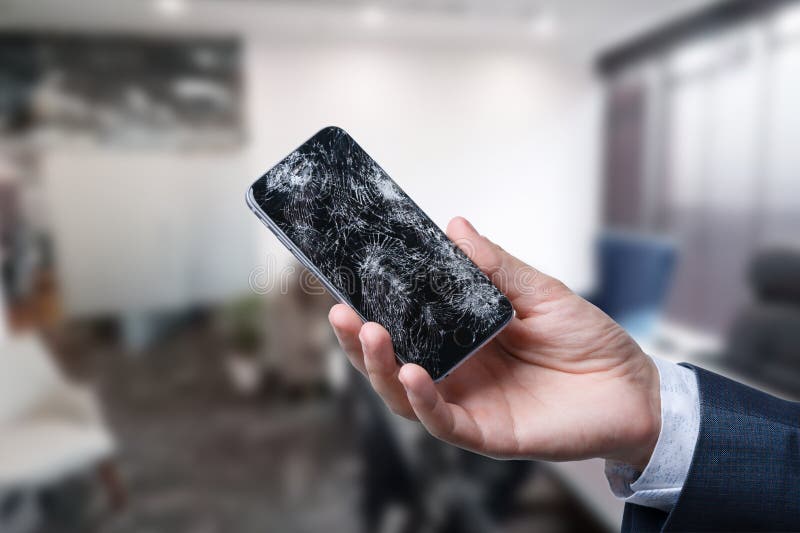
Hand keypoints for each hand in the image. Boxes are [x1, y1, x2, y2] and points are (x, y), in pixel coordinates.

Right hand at [329, 217, 659, 469]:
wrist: (634, 389)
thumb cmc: (589, 341)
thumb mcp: (539, 293)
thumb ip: (495, 267)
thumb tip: (455, 226)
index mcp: (462, 338)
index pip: (405, 324)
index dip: (372, 307)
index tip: (345, 282)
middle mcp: (456, 372)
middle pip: (392, 362)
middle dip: (359, 340)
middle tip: (340, 311)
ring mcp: (468, 404)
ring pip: (405, 394)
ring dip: (381, 367)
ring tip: (369, 334)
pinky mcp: (487, 433)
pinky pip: (444, 422)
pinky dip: (423, 400)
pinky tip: (413, 374)